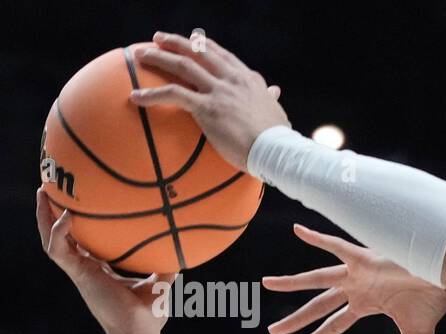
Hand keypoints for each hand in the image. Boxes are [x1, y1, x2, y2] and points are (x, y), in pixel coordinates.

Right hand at [36, 190, 174, 333]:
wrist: (140, 332)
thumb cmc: (148, 317)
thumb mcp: (158, 286)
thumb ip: (165, 269)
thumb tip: (180, 254)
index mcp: (99, 271)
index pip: (82, 244)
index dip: (76, 228)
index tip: (76, 208)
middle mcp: (85, 269)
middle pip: (61, 237)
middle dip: (51, 215)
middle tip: (49, 190)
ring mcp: (79, 272)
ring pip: (51, 240)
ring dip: (44, 217)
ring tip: (43, 193)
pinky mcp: (78, 275)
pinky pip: (58, 250)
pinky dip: (58, 233)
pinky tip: (66, 216)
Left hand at [129, 31, 288, 170]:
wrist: (278, 150)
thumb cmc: (279, 138)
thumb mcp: (277, 112)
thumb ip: (271, 99)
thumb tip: (275, 91)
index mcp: (247, 80)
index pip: (222, 55)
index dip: (205, 45)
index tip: (193, 39)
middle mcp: (231, 80)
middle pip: (198, 52)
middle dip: (175, 43)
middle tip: (157, 39)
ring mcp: (218, 92)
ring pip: (182, 66)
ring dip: (158, 58)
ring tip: (140, 56)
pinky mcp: (207, 108)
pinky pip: (174, 95)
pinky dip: (152, 95)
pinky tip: (135, 97)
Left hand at [262, 225, 445, 333]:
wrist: (445, 278)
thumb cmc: (433, 300)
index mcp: (366, 304)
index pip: (334, 325)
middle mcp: (357, 287)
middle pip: (319, 305)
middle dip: (296, 319)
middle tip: (272, 330)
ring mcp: (358, 272)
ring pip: (318, 279)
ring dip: (292, 283)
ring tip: (267, 285)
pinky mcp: (365, 258)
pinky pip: (337, 245)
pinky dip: (317, 238)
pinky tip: (298, 230)